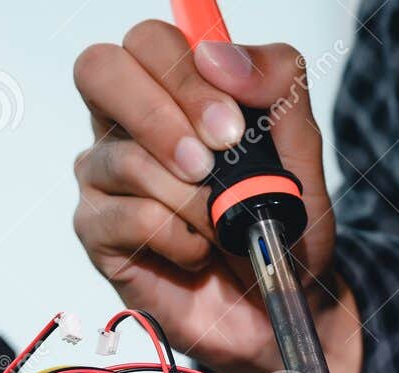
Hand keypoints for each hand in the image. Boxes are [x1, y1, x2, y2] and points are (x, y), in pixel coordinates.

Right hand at [71, 21, 361, 372]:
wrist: (278, 305)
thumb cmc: (280, 226)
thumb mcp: (301, 149)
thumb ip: (278, 84)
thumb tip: (218, 55)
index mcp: (171, 91)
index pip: (147, 42)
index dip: (185, 75)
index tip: (232, 127)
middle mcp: (126, 124)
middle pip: (100, 70)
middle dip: (163, 116)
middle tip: (210, 163)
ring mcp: (105, 176)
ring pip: (125, 157)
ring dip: (191, 199)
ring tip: (220, 227)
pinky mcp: (97, 231)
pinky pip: (128, 216)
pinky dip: (178, 239)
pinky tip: (197, 254)